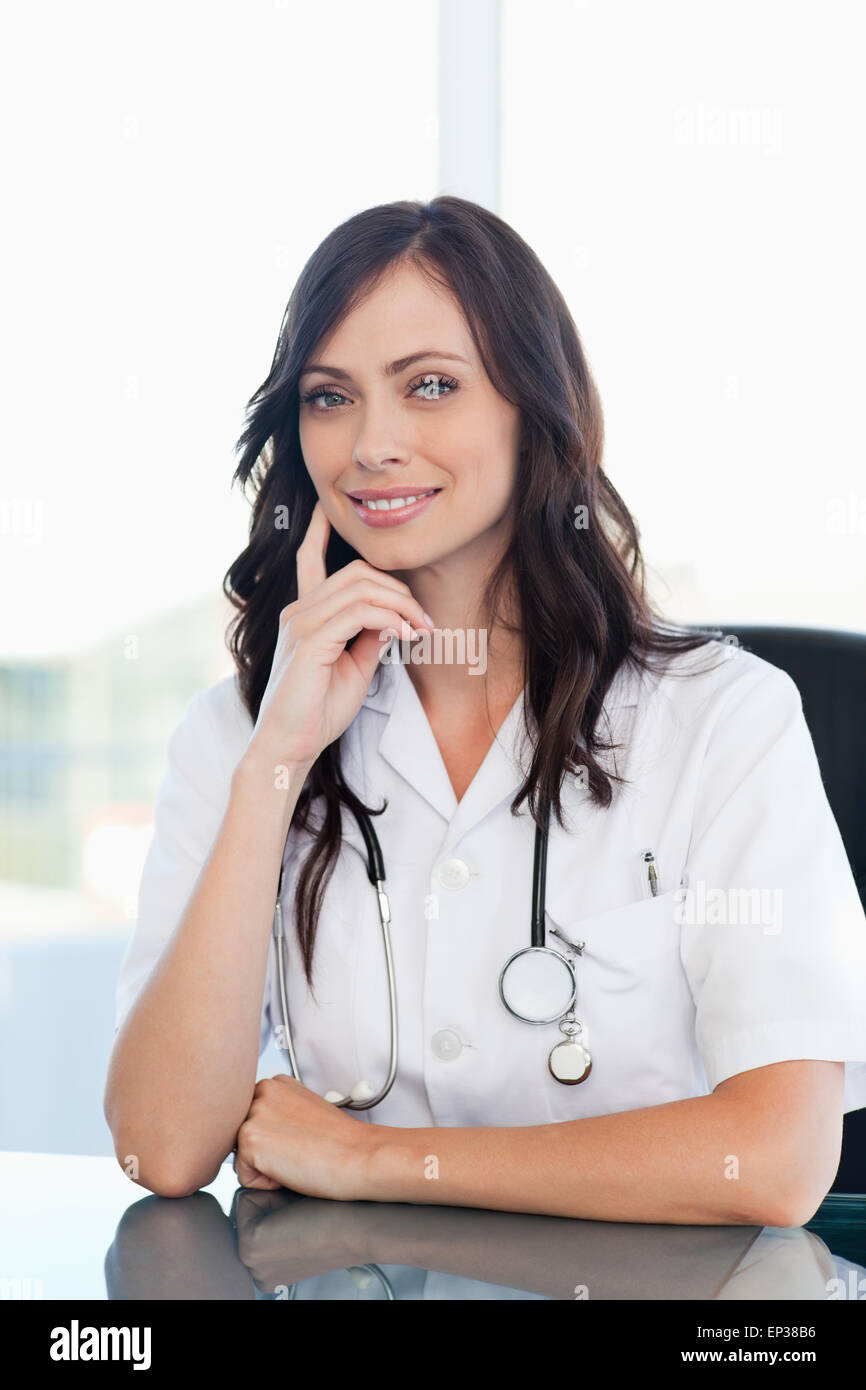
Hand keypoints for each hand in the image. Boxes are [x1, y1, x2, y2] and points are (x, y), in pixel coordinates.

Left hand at [233, 1074, 378, 1200]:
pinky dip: (265, 1182)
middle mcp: (261, 1091)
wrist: (360, 1155)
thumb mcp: (305, 1110)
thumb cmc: (339, 1143)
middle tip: (298, 1150)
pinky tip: (291, 1169)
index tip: (299, 1139)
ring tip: (295, 1157)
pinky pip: (244, 1176)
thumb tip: (263, 1129)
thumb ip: (278, 1111)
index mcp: (276, 1083)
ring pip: (241, 1157)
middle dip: (264, 1151)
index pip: (252, 1121)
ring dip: (264, 1166)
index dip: (275, 1140)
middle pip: (242, 1137)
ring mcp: (253, 1113)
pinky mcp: (249, 1138)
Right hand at [249, 500, 433, 767]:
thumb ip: (370, 636)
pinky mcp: (309, 641)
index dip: (319, 531)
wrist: (290, 745)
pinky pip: (360, 613)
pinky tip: (405, 638)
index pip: (308, 559)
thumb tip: (394, 617)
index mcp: (304, 614)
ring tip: (420, 630)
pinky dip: (391, 620)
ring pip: (362, 588)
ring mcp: (300, 623)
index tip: (329, 508)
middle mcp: (298, 611)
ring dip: (402, 606)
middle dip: (399, 591)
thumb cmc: (318, 711)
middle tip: (423, 622)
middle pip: (357, 573)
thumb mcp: (355, 666)